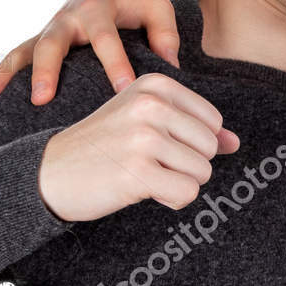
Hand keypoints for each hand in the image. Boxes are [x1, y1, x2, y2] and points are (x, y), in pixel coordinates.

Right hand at [0, 0, 179, 103]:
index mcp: (99, 8)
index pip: (106, 39)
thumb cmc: (137, 1)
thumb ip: (165, 35)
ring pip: (26, 48)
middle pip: (53, 42)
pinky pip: (17, 55)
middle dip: (47, 69)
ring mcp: (51, 29)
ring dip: (10, 72)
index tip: (122, 91)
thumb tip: (170, 70)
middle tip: (43, 98)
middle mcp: (69, 17)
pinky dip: (1, 72)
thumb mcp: (158, 9)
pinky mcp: (42, 39)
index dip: (115, 64)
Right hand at [37, 73, 240, 221]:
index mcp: (155, 85)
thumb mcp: (146, 122)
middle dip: (188, 165)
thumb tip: (236, 142)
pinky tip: (143, 191)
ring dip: (178, 183)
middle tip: (148, 163)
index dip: (192, 143)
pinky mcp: (138, 172)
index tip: (156, 144)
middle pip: (211, 147)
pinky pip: (187, 193)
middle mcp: (151, 105)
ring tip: (143, 175)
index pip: (213, 122)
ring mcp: (143, 138)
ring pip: (202, 172)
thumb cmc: (104, 146)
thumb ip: (193, 128)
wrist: (49, 172)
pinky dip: (171, 199)